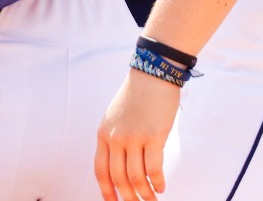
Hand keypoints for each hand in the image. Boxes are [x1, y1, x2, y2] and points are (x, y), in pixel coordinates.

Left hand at [94, 72, 178, 200]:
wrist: (152, 73)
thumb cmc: (136, 96)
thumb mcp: (115, 117)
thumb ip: (114, 139)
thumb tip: (122, 166)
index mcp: (103, 134)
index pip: (101, 171)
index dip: (107, 191)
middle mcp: (116, 138)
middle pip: (119, 178)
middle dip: (129, 197)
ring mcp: (134, 138)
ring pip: (136, 178)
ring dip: (145, 194)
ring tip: (152, 199)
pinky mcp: (153, 136)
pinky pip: (154, 169)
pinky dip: (158, 182)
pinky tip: (162, 187)